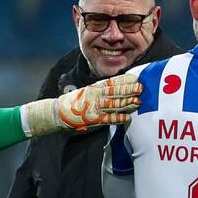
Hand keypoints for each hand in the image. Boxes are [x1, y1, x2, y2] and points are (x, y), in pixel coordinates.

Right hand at [24, 73, 142, 134]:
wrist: (57, 113)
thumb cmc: (72, 103)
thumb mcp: (84, 92)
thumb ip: (98, 91)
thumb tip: (113, 89)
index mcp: (93, 87)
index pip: (111, 82)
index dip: (124, 80)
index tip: (134, 77)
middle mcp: (94, 96)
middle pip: (115, 92)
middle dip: (129, 90)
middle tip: (141, 87)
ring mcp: (94, 108)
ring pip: (114, 104)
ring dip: (127, 103)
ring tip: (138, 101)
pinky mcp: (93, 120)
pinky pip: (109, 119)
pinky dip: (119, 118)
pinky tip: (128, 117)